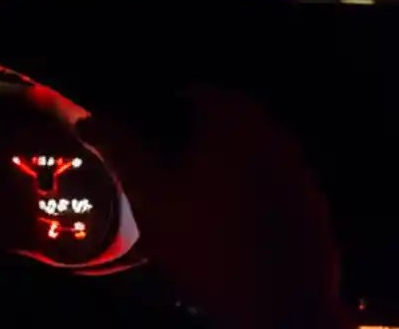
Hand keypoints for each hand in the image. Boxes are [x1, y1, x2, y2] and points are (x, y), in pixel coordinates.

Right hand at [81, 86, 350, 328]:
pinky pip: (273, 182)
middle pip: (227, 120)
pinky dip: (249, 190)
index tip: (147, 133)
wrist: (280, 304)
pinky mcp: (311, 205)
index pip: (197, 93)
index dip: (166, 109)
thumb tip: (87, 120)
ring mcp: (299, 171)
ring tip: (194, 195)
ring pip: (252, 152)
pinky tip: (229, 220)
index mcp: (235, 122)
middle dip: (196, 136)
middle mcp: (274, 135)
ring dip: (224, 163)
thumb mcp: (151, 195)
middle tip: (166, 164)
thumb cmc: (208, 241)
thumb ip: (120, 150)